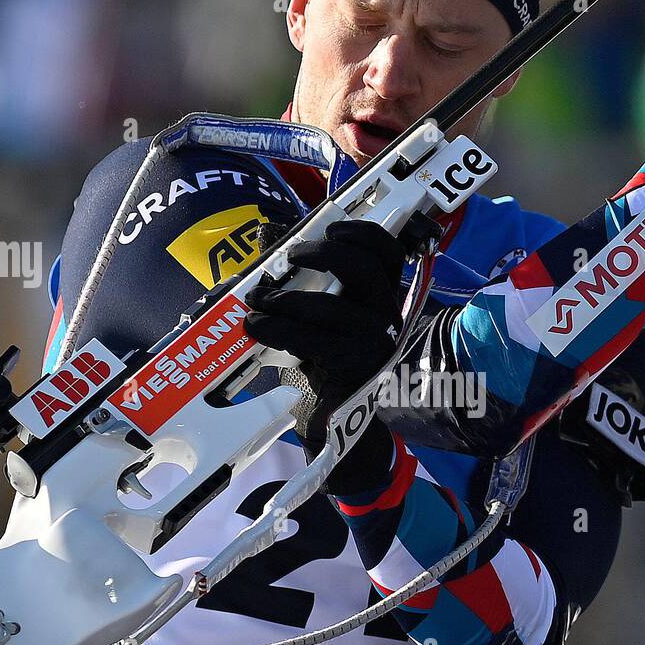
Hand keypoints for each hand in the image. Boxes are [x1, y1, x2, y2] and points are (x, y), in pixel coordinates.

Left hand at [243, 218, 408, 454]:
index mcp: (378, 295)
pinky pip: (310, 340)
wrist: (337, 416)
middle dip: (322, 254)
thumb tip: (266, 234)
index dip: (364, 234)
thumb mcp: (315, 312)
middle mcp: (384, 315)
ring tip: (257, 301)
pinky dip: (276, 328)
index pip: (388, 253)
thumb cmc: (323, 357)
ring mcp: (372, 342)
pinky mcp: (351, 368)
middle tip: (290, 257)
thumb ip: (298, 274)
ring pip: (331, 307)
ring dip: (285, 299)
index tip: (332, 228)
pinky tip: (255, 326)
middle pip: (365, 268)